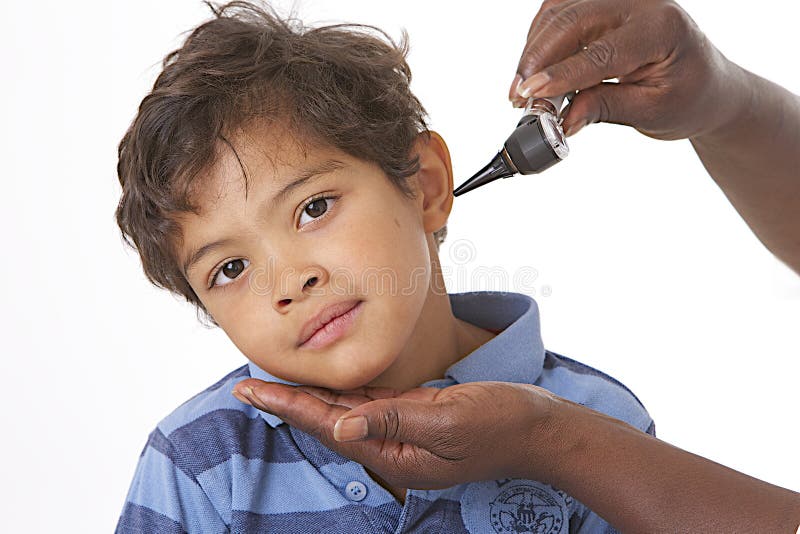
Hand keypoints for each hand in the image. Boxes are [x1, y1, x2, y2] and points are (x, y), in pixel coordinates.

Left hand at [233, 379, 565, 488]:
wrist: (539, 429)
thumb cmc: (500, 423)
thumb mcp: (448, 422)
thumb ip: (395, 421)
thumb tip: (343, 426)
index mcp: (394, 452)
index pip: (328, 426)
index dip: (287, 405)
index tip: (249, 389)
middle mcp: (392, 445)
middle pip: (328, 420)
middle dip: (287, 401)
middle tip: (247, 383)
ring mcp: (404, 431)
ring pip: (346, 411)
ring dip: (310, 396)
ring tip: (276, 381)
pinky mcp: (417, 414)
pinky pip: (371, 403)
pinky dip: (343, 391)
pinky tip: (328, 381)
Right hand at [509, 0, 746, 139]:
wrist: (704, 83)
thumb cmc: (687, 97)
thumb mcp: (652, 112)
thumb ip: (605, 109)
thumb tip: (563, 119)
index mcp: (661, 29)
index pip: (602, 52)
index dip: (562, 75)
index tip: (531, 96)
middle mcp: (640, 3)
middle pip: (572, 19)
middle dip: (537, 59)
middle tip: (518, 96)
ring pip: (559, 12)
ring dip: (533, 50)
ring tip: (521, 90)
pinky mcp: (603, 3)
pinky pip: (560, 11)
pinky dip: (540, 38)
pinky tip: (533, 68)